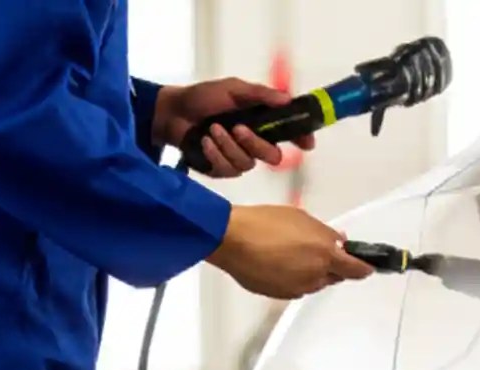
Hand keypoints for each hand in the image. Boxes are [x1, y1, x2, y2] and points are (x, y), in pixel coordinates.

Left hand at [153, 78, 316, 178]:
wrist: (172, 112)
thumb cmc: (203, 98)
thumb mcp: (233, 89)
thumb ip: (260, 95)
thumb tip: (287, 98)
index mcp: (262, 122)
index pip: (290, 133)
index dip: (302, 139)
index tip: (307, 143)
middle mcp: (255, 142)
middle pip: (273, 156)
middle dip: (256, 144)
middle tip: (238, 129)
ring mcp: (238, 158)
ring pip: (247, 164)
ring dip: (229, 146)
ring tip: (212, 130)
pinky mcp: (222, 169)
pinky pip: (228, 170)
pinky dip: (216, 155)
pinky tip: (205, 143)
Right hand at [207, 206, 373, 298]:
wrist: (231, 239)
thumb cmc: (264, 224)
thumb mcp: (302, 219)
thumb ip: (326, 233)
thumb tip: (339, 242)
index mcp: (325, 257)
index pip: (356, 270)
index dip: (364, 267)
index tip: (369, 266)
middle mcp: (314, 277)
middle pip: (334, 276)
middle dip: (332, 265)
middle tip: (318, 250)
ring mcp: (296, 288)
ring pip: (314, 282)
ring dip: (311, 271)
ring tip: (292, 252)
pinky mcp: (279, 294)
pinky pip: (295, 287)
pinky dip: (293, 277)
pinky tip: (279, 261)